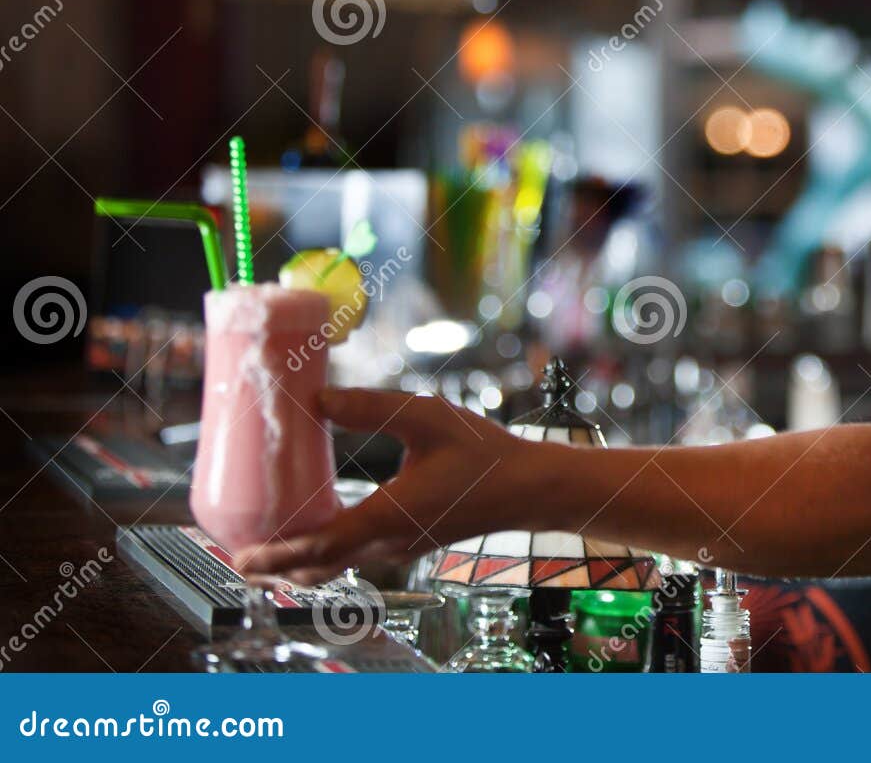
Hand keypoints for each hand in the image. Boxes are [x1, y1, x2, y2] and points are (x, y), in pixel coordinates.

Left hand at [236, 389, 536, 584]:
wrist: (529, 487)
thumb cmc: (484, 452)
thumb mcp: (427, 417)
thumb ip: (372, 408)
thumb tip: (318, 400)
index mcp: (388, 515)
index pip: (320, 547)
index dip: (277, 555)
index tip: (242, 557)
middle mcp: (390, 541)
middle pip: (320, 568)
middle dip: (277, 569)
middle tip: (241, 561)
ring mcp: (401, 547)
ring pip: (339, 565)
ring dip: (301, 563)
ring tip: (269, 553)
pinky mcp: (411, 542)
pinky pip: (357, 555)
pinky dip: (327, 553)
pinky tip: (320, 532)